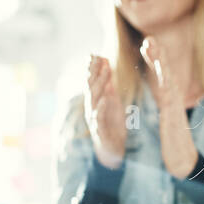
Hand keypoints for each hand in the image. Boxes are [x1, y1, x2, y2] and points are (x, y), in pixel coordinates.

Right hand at [86, 54, 127, 168]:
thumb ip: (108, 84)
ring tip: (106, 71)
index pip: (91, 81)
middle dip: (95, 72)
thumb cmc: (111, 124)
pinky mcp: (100, 131)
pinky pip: (99, 118)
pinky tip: (105, 98)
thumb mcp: (112, 101)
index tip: (95, 54)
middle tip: (100, 58)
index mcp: (95, 100)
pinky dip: (101, 108)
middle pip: (91, 87)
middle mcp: (92, 108)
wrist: (112, 149)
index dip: (92, 68)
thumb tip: (106, 64)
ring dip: (99, 84)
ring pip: (94, 99)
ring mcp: (94, 119)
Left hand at [141, 37, 199, 177]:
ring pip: (167, 78)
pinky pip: (169, 94)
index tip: (147, 43)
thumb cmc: (172, 142)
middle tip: (149, 38)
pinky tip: (159, 69)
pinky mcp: (174, 114)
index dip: (155, 59)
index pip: (160, 75)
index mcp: (167, 100)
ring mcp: (175, 105)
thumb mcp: (165, 120)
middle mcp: (173, 100)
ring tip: (151, 44)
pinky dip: (164, 80)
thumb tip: (163, 98)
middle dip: (158, 54)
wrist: (181, 160)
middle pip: (165, 72)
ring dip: (160, 61)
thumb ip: (164, 107)